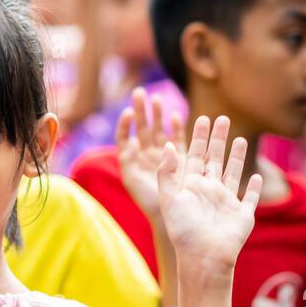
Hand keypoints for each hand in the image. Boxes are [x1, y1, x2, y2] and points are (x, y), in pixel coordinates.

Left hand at [116, 87, 185, 220]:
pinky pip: (177, 138)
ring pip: (160, 130)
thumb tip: (129, 140)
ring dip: (158, 114)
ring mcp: (163, 155)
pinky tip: (175, 117)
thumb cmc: (149, 201)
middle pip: (143, 128)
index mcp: (133, 161)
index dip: (125, 125)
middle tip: (139, 92)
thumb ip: (128, 161)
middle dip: (142, 110)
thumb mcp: (133, 182)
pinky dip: (176, 127)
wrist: (171, 214)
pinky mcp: (179, 157)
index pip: (126, 137)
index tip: (127, 113)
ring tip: (157, 100)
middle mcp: (147, 155)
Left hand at [157, 115, 261, 278]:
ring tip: (240, 139)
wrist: (203, 256)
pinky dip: (254, 188)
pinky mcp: (242, 215)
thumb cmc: (184, 230)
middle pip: (214, 160)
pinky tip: (258, 177)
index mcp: (191, 187)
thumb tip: (166, 145)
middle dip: (218, 140)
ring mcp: (226, 203)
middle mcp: (208, 192)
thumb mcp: (169, 198)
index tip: (202, 118)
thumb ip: (167, 173)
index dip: (198, 138)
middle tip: (222, 118)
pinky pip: (249, 198)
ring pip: (232, 174)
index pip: (194, 157)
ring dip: (236, 158)